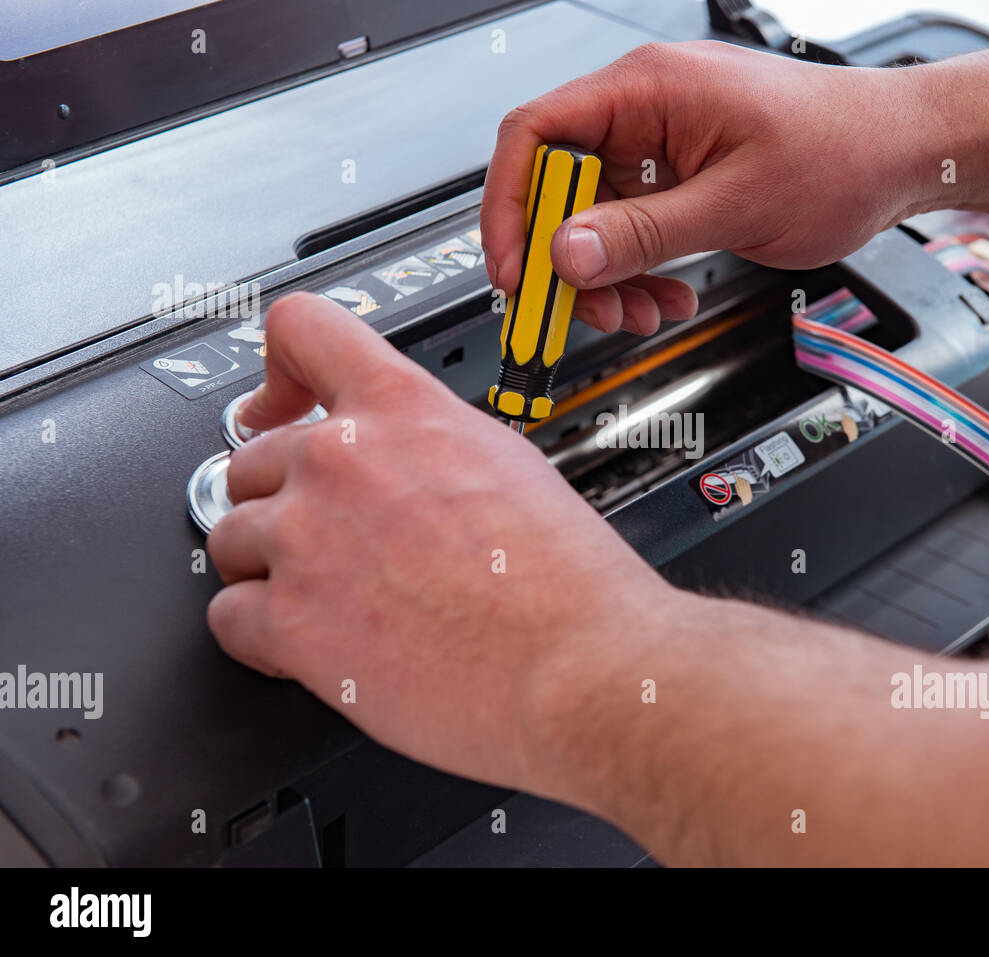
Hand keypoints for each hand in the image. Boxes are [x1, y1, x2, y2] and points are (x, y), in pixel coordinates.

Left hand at [205, 292, 674, 790]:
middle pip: (252, 458)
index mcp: (403, 409)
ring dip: (268, 570)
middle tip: (330, 542)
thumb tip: (404, 465)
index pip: (302, 330)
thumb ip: (430, 447)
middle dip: (284, 502)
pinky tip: (311, 646)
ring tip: (329, 600)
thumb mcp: (507, 465)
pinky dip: (260, 637)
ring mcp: (305, 538)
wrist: (576, 666)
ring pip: (230, 539)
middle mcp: (342, 461)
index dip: (278, 369)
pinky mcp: (289, 621)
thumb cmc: (563, 583)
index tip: (277, 405)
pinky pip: (228, 618)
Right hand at [481, 41, 932, 335]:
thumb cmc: (843, 150)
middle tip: (583, 310)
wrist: (903, 155)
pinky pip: (635, 229)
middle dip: (567, 258)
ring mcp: (662, 147)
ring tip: (639, 314)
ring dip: (608, 277)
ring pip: (596, 219)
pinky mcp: (682, 179)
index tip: (517, 268)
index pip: (536, 135)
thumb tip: (565, 254)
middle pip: (561, 187)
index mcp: (647, 89)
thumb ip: (643, 232)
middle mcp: (645, 111)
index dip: (512, 206)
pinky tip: (667, 296)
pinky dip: (641, 271)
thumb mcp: (734, 203)